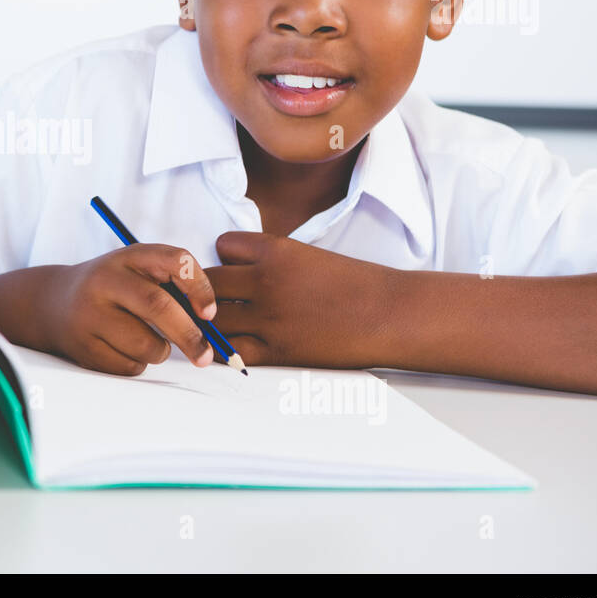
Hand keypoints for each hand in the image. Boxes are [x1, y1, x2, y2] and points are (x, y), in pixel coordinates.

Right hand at [43, 244, 218, 374]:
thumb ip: (172, 287)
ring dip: (159, 352)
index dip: (199, 288)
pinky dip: (137, 364)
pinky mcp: (83, 345)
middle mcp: (106, 279)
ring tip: (147, 341)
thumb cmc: (113, 289)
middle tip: (204, 355)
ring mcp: (90, 313)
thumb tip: (210, 327)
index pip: (175, 261)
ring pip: (146, 345)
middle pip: (159, 306)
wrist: (52, 302)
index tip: (209, 314)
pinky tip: (120, 348)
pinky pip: (129, 365)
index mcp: (128, 256)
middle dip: (189, 335)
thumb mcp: (136, 272)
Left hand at [205, 231, 397, 369]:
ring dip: (210, 320)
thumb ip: (271, 259)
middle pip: (208, 281)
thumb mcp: (308, 255)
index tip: (234, 269)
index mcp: (277, 251)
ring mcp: (270, 318)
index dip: (226, 258)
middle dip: (207, 289)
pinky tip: (225, 347)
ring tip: (217, 323)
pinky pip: (228, 351)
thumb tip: (237, 267)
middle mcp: (267, 281)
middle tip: (213, 299)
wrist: (390, 314)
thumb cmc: (356, 283)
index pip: (223, 246)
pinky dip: (221, 349)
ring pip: (211, 317)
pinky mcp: (277, 351)